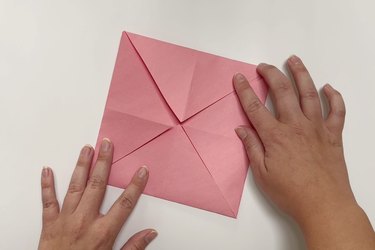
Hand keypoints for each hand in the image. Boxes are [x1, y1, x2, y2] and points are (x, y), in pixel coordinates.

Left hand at [38, 139, 156, 249]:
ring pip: (75, 187)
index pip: (125, 203)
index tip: (141, 171)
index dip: (135, 185)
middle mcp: (85, 221)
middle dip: (104, 162)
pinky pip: (48, 201)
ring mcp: (66, 219)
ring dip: (82, 165)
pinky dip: (47, 185)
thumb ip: (133, 247)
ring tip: (86, 149)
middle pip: (98, 185)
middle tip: (108, 145)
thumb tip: (151, 234)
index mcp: (103, 232)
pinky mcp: (49, 223)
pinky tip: (48, 170)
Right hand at [233, 55, 374, 248]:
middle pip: (282, 92)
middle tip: (263, 66)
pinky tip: (328, 88)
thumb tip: (241, 129)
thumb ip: (252, 148)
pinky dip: (334, 97)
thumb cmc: (291, 193)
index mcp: (275, 136)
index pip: (255, 107)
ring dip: (301, 74)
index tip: (238, 78)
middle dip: (271, 74)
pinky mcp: (333, 135)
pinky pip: (337, 111)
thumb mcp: (262, 174)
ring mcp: (317, 128)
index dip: (244, 90)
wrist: (324, 205)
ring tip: (294, 60)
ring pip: (309, 93)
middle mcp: (296, 126)